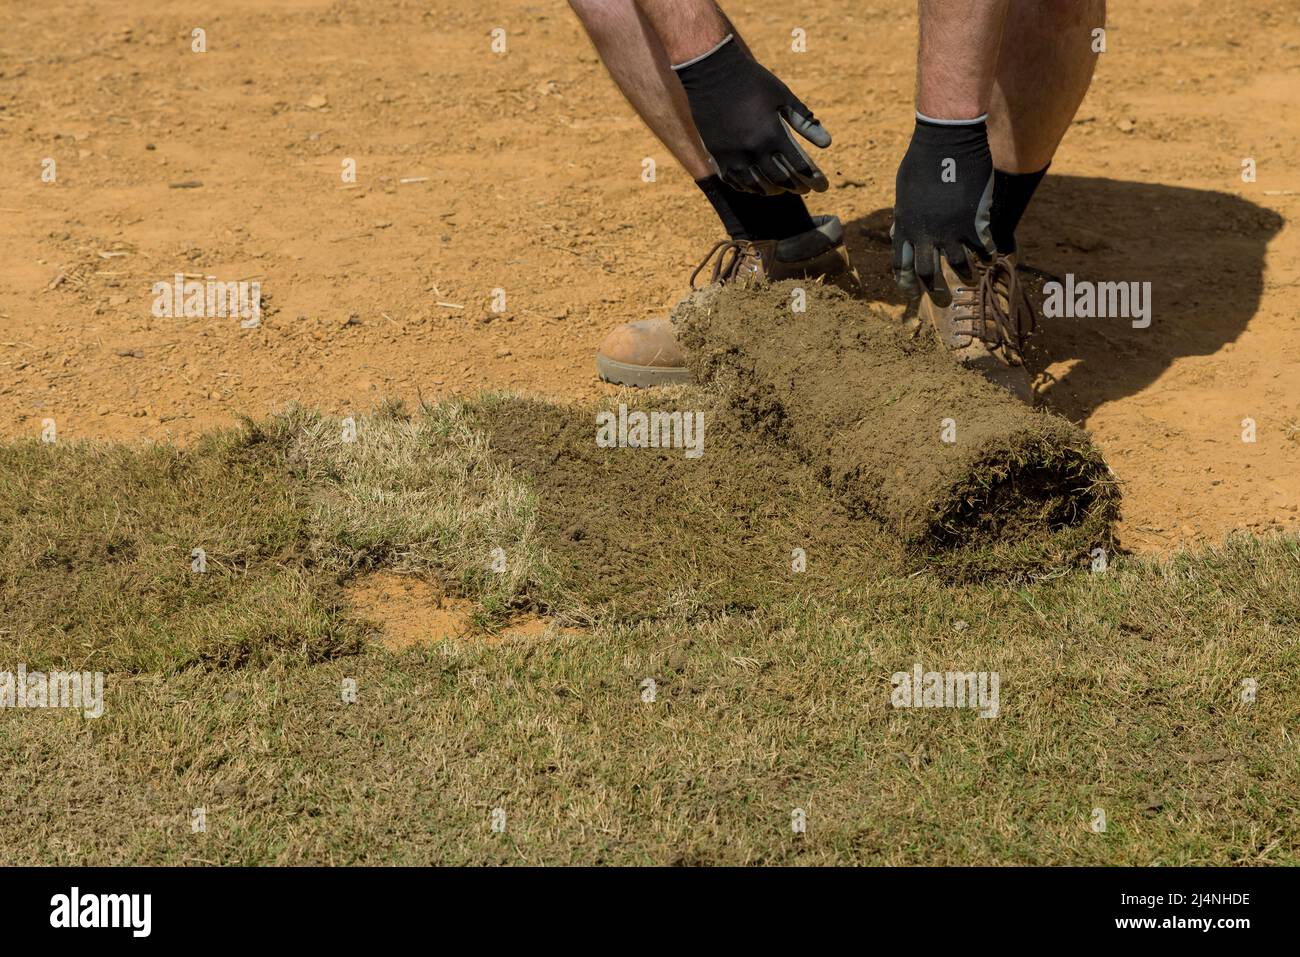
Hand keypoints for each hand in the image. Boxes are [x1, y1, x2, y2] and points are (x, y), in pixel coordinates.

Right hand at [674, 35, 829, 194]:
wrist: (711, 72)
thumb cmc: (753, 82)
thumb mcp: (783, 97)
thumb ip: (804, 121)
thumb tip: (827, 143)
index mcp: (772, 133)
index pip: (800, 166)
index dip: (814, 178)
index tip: (822, 185)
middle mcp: (753, 149)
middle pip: (780, 180)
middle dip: (796, 186)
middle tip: (804, 188)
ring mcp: (733, 155)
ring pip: (757, 186)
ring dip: (773, 190)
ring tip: (781, 188)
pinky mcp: (717, 156)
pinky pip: (735, 182)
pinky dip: (749, 187)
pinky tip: (757, 185)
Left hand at [891, 116, 995, 296]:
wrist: (946, 141)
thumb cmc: (922, 161)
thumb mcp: (904, 191)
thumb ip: (902, 216)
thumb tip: (895, 234)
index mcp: (904, 227)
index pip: (900, 264)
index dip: (905, 282)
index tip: (911, 292)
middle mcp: (925, 234)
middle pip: (928, 274)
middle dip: (935, 292)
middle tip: (943, 302)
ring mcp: (950, 230)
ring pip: (959, 266)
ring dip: (966, 275)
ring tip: (970, 278)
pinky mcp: (973, 222)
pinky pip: (983, 249)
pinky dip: (987, 256)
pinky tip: (990, 257)